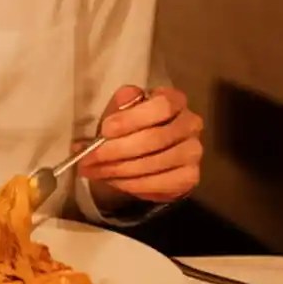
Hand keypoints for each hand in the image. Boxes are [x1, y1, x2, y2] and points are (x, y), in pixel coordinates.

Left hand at [79, 85, 203, 204]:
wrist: (141, 157)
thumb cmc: (128, 128)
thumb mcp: (119, 111)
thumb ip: (120, 104)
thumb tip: (124, 99)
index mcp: (174, 100)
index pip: (161, 106)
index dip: (131, 119)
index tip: (105, 130)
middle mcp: (190, 124)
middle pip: (156, 138)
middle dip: (116, 150)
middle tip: (88, 158)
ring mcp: (193, 151)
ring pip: (155, 163)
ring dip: (119, 169)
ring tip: (94, 171)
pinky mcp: (190, 176)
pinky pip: (159, 183)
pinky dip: (131, 184)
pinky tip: (114, 181)